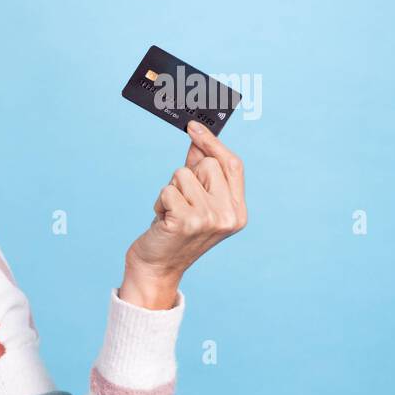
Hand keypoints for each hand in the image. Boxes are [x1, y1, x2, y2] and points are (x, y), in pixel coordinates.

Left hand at [122, 120, 248, 301]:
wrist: (157, 268)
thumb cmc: (173, 233)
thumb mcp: (193, 202)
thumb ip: (199, 172)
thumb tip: (197, 140)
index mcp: (237, 211)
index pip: (233, 165)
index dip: (214, 143)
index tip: (194, 126)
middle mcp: (229, 215)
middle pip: (207, 165)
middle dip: (185, 177)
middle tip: (179, 203)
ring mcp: (210, 219)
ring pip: (183, 174)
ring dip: (169, 191)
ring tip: (170, 214)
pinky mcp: (187, 222)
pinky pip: (167, 190)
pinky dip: (159, 202)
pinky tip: (162, 221)